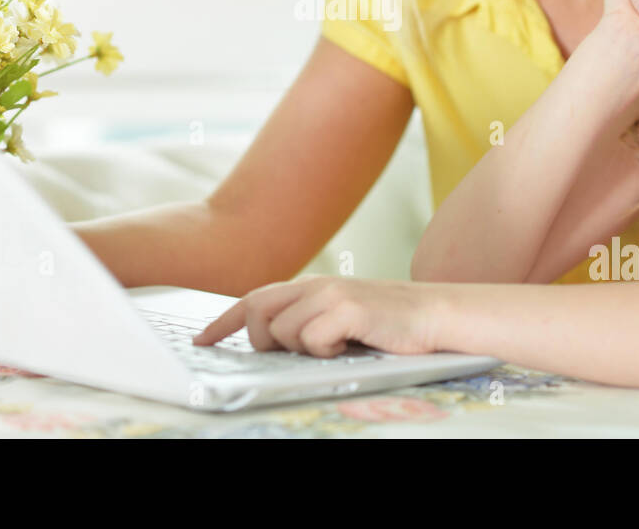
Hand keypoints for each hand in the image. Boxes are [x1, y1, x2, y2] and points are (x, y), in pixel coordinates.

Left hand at [191, 275, 446, 356]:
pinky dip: (325, 350)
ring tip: (335, 347)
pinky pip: (312, 338)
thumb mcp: (343, 318)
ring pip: (282, 331)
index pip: (254, 298)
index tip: (201, 340)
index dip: (223, 321)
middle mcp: (316, 284)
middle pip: (257, 311)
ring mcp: (332, 294)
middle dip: (262, 341)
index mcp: (311, 286)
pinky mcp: (349, 308)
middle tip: (290, 354)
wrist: (437, 315)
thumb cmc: (391, 325)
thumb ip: (309, 321)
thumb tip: (271, 343)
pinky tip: (348, 345)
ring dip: (302, 349)